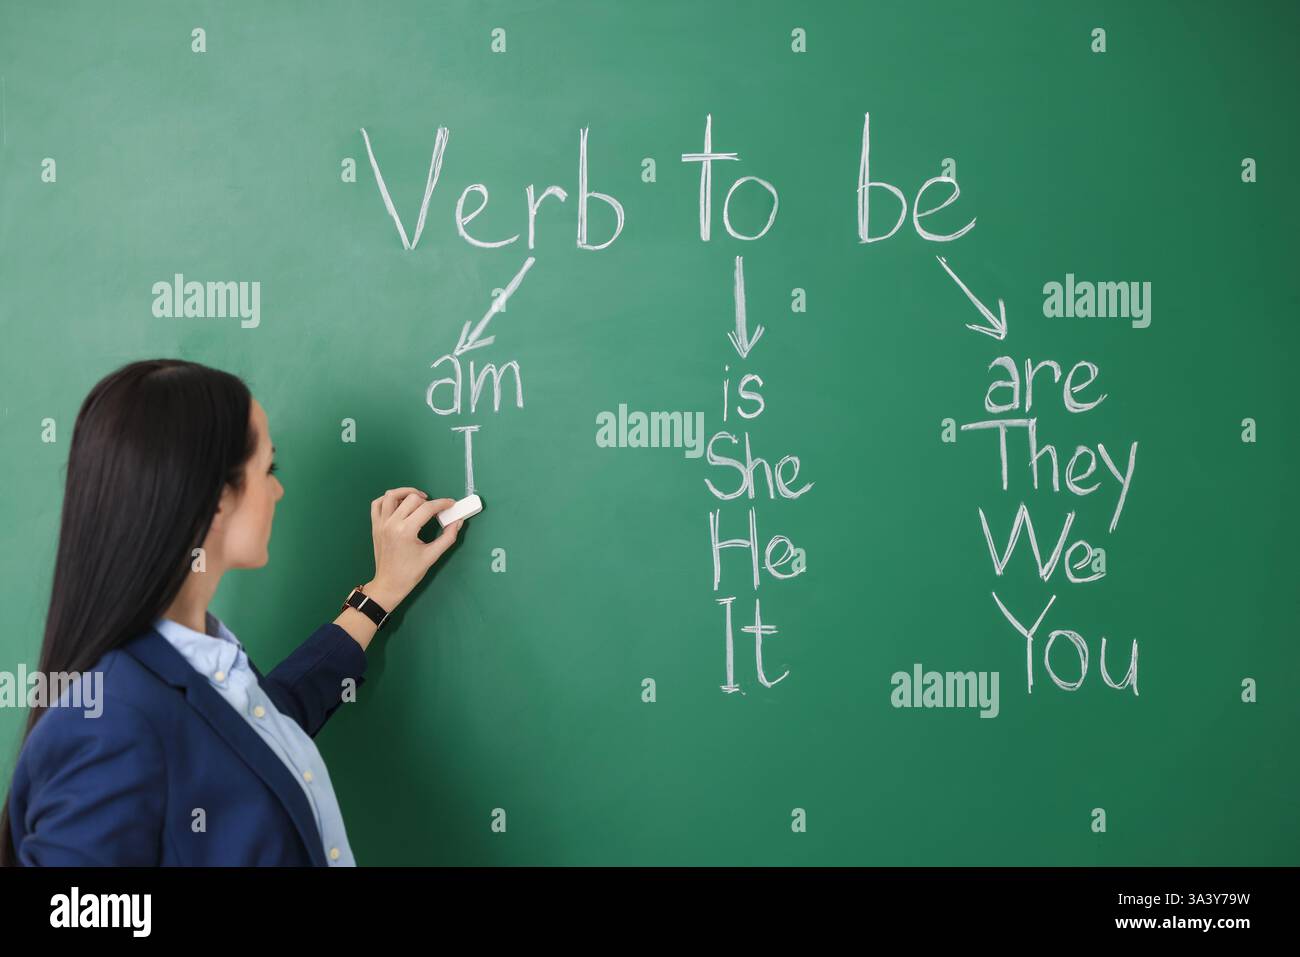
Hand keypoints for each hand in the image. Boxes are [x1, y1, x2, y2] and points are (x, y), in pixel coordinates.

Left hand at [365, 487, 463, 609]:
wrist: (389, 584)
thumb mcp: (432, 556)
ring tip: (418, 500)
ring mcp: (381, 523)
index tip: (451, 504)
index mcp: (406, 531)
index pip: (427, 508)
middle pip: (412, 498)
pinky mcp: (375, 526)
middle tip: (435, 509)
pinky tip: (399, 504)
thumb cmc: (410, 573)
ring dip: (407, 493)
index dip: (442, 503)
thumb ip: (448, 537)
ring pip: (392, 495)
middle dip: (427, 500)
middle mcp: (392, 523)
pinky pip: (377, 504)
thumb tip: (458, 522)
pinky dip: (388, 499)